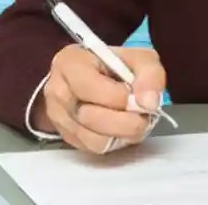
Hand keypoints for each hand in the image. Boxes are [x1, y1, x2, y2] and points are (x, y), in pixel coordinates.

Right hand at [35, 44, 166, 154]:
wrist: (93, 76)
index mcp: (70, 63)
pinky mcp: (65, 136)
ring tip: (133, 122)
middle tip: (143, 117)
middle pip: (90, 117)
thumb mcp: (139, 58)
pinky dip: (113, 142)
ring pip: (93, 139)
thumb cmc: (114, 65)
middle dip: (125, 122)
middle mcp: (57, 90)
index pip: (91, 87)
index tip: (139, 98)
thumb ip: (149, 74)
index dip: (121, 98)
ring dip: (121, 135)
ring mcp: (58, 116)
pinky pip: (93, 149)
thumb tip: (149, 102)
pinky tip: (120, 128)